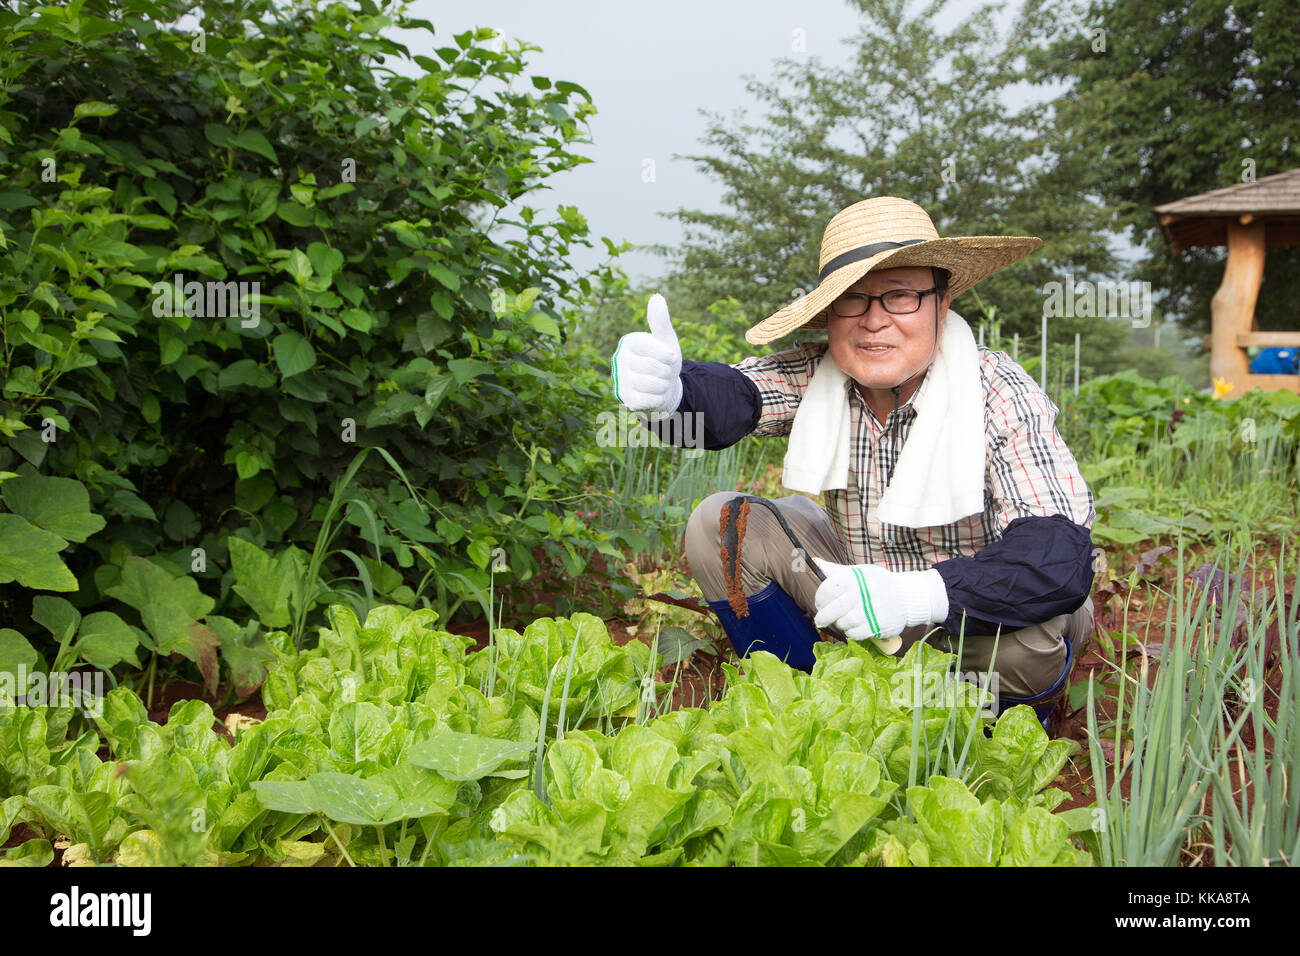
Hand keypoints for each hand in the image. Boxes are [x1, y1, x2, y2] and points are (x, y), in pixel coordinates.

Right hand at [610, 293, 682, 414]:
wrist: (663, 387)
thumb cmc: (664, 360)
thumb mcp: (666, 340)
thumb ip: (661, 321)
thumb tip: (656, 296)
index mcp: (628, 342)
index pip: (653, 348)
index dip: (668, 356)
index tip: (669, 358)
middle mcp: (619, 359)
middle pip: (653, 367)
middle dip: (666, 372)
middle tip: (663, 372)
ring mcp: (619, 379)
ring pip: (651, 384)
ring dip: (663, 386)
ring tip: (660, 383)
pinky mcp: (624, 398)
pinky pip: (649, 399)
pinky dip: (658, 398)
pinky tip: (655, 395)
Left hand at [811, 557, 948, 653]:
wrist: (907, 596)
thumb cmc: (878, 583)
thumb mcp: (859, 572)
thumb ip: (836, 571)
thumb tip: (815, 562)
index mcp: (855, 577)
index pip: (828, 589)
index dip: (820, 598)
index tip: (820, 603)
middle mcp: (863, 592)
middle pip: (834, 609)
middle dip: (824, 616)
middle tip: (821, 620)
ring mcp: (872, 609)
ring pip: (844, 623)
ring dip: (839, 624)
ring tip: (842, 621)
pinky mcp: (879, 624)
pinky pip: (856, 633)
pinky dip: (851, 632)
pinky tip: (854, 626)